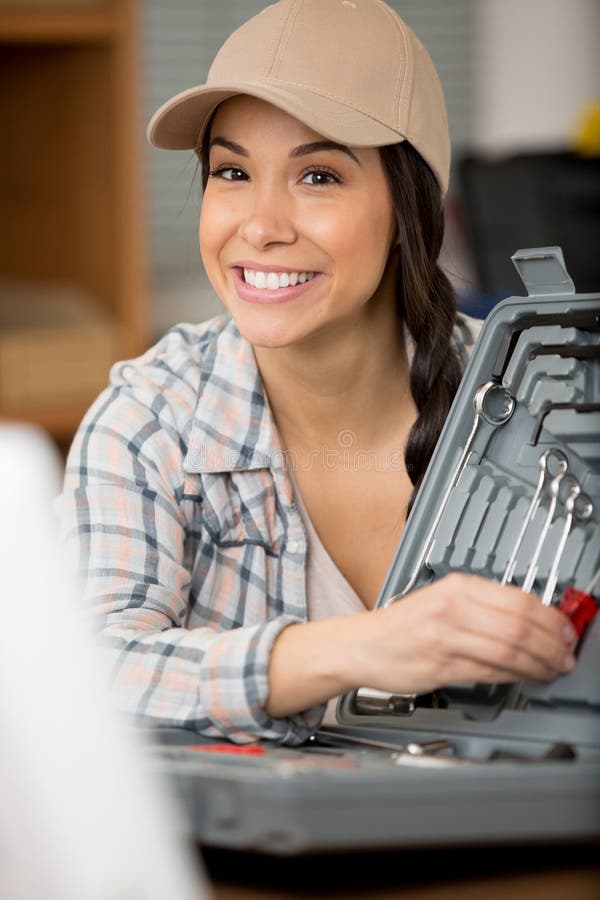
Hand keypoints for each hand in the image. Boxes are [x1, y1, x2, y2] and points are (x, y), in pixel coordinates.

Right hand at [351, 572, 577, 696]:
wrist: (361, 645)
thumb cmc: (401, 626)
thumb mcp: (442, 599)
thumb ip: (482, 606)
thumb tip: (530, 619)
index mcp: (456, 586)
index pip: (517, 598)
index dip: (550, 617)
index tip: (566, 628)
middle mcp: (451, 608)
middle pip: (517, 624)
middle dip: (551, 643)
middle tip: (566, 653)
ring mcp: (445, 637)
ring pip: (508, 649)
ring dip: (539, 663)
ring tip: (553, 668)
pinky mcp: (440, 666)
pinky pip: (489, 671)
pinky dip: (516, 676)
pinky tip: (527, 677)